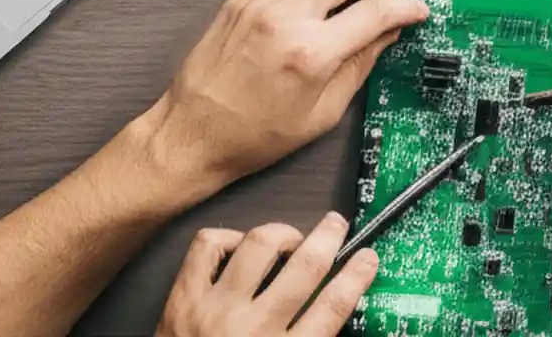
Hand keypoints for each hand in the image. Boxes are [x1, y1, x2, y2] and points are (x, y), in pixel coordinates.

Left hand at [144, 0, 428, 188]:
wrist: (194, 134)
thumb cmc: (254, 135)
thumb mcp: (323, 112)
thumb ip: (360, 65)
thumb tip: (386, 34)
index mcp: (310, 53)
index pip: (373, 13)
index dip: (403, 9)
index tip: (416, 10)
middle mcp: (284, 18)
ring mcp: (258, 3)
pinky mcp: (239, 0)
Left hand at [156, 213, 377, 336]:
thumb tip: (333, 303)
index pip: (333, 306)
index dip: (356, 276)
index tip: (368, 257)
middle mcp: (254, 329)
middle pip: (305, 267)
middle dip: (328, 237)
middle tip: (336, 224)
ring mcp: (216, 310)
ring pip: (259, 245)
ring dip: (282, 233)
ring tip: (289, 237)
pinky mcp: (184, 298)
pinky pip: (209, 247)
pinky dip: (228, 238)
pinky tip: (239, 247)